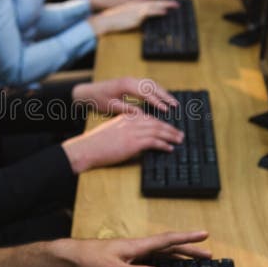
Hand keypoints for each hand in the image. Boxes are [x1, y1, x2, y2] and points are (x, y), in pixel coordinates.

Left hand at [60, 229, 210, 266]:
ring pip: (164, 251)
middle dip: (190, 249)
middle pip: (170, 246)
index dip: (187, 238)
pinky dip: (168, 260)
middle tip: (209, 254)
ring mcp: (136, 251)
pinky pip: (155, 257)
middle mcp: (140, 246)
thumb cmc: (92, 260)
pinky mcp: (130, 258)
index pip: (168, 240)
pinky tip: (171, 266)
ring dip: (181, 254)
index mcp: (139, 245)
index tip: (204, 235)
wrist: (75, 257)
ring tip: (197, 260)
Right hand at [62, 105, 183, 172]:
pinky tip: (169, 148)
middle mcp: (131, 122)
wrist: (88, 149)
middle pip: (156, 123)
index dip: (161, 123)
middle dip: (170, 128)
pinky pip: (154, 142)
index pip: (149, 118)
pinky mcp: (133, 143)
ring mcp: (133, 132)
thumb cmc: (96, 143)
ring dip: (171, 136)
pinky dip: (163, 145)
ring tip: (178, 140)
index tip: (169, 128)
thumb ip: (125, 130)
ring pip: (158, 131)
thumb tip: (136, 138)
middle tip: (180, 134)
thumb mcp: (112, 131)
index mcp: (126, 118)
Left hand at [72, 76, 178, 114]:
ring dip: (163, 92)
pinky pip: (148, 84)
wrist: (88, 92)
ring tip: (173, 102)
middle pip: (152, 86)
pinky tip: (163, 97)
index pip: (145, 93)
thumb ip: (126, 109)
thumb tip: (141, 113)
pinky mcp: (131, 82)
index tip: (166, 110)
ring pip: (151, 84)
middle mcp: (130, 80)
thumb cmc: (98, 101)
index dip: (156, 101)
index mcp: (125, 85)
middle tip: (175, 105)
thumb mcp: (110, 107)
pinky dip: (157, 90)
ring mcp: (131, 79)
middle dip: (165, 95)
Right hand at [90, 0, 178, 35]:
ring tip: (175, 5)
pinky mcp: (137, 15)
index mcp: (136, 5)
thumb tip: (142, 24)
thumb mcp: (127, 19)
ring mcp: (138, 10)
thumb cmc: (115, 21)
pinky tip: (164, 12)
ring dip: (166, 5)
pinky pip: (150, 13)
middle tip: (177, 3)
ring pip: (155, 5)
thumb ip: (136, 20)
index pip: (150, 2)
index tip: (168, 4)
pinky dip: (157, 12)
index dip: (160, 3)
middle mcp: (138, 5)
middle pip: (155, 2)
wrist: (107, 20)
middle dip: (166, 2)